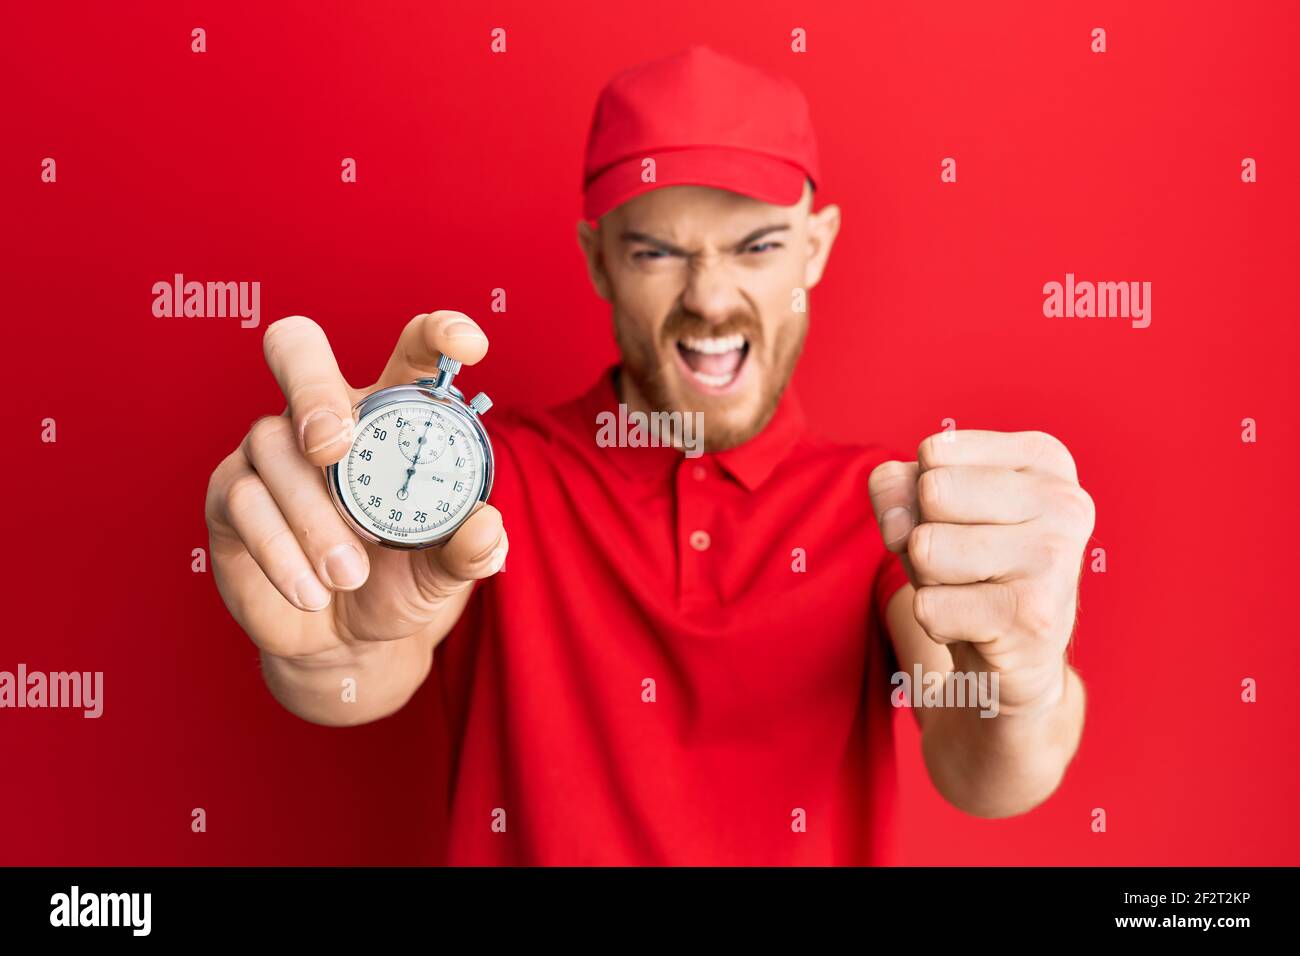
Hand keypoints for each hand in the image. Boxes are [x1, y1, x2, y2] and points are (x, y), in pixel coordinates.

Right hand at [205, 311, 506, 662]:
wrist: (345, 644)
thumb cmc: (400, 585)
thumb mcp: (442, 574)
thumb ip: (468, 551)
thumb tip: (487, 528)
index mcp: (390, 415)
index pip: (410, 351)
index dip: (437, 334)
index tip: (467, 345)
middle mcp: (325, 417)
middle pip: (296, 349)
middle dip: (312, 389)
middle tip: (333, 446)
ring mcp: (270, 452)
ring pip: (274, 449)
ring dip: (313, 519)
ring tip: (349, 576)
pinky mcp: (229, 495)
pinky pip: (245, 502)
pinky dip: (283, 551)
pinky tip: (312, 591)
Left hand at [868, 430, 1094, 712]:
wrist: (1012, 657)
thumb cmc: (965, 566)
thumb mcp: (923, 508)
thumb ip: (895, 486)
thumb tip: (896, 524)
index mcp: (1046, 460)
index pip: (935, 451)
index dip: (922, 494)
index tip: (963, 522)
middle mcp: (1065, 501)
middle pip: (932, 493)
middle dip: (924, 535)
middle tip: (963, 564)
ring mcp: (1055, 558)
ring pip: (926, 548)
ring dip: (928, 580)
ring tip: (970, 592)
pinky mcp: (1034, 616)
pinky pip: (929, 606)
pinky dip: (935, 621)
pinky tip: (975, 625)